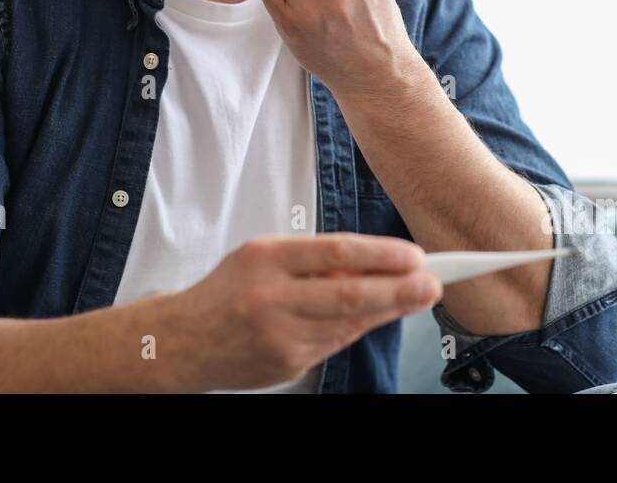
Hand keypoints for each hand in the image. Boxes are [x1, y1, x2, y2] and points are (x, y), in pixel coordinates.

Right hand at [170, 233, 441, 390]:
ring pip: (349, 322)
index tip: (414, 256)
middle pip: (350, 293)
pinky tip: (372, 315)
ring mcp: (280, 335)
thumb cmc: (228, 290)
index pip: (336, 252)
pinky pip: (334, 343)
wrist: (183, 342)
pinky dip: (357, 328)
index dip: (381, 254)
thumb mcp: (262, 256)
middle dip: (399, 289)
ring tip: (414, 296)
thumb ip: (313, 260)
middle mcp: (272, 297)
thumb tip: (374, 264)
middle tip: (433, 284)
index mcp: (265, 258)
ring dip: (387, 309)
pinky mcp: (286, 363)